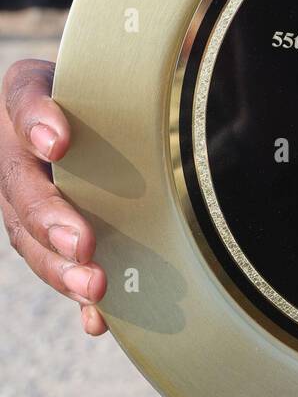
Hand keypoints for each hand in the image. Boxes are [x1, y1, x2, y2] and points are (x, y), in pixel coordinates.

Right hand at [0, 59, 107, 335]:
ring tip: (93, 287)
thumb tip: (181, 84)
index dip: (37, 122)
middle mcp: (16, 149)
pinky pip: (55, 267)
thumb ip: (131, 79)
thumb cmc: (110, 91)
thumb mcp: (111, 76)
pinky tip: (97, 321)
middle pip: (21, 187)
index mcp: (26, 96)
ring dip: (60, 267)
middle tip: (82, 243)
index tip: (59, 142)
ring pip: (29, 238)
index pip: (23, 100)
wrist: (104, 115)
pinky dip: (78, 300)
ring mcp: (24, 196)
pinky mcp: (47, 236)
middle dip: (51, 220)